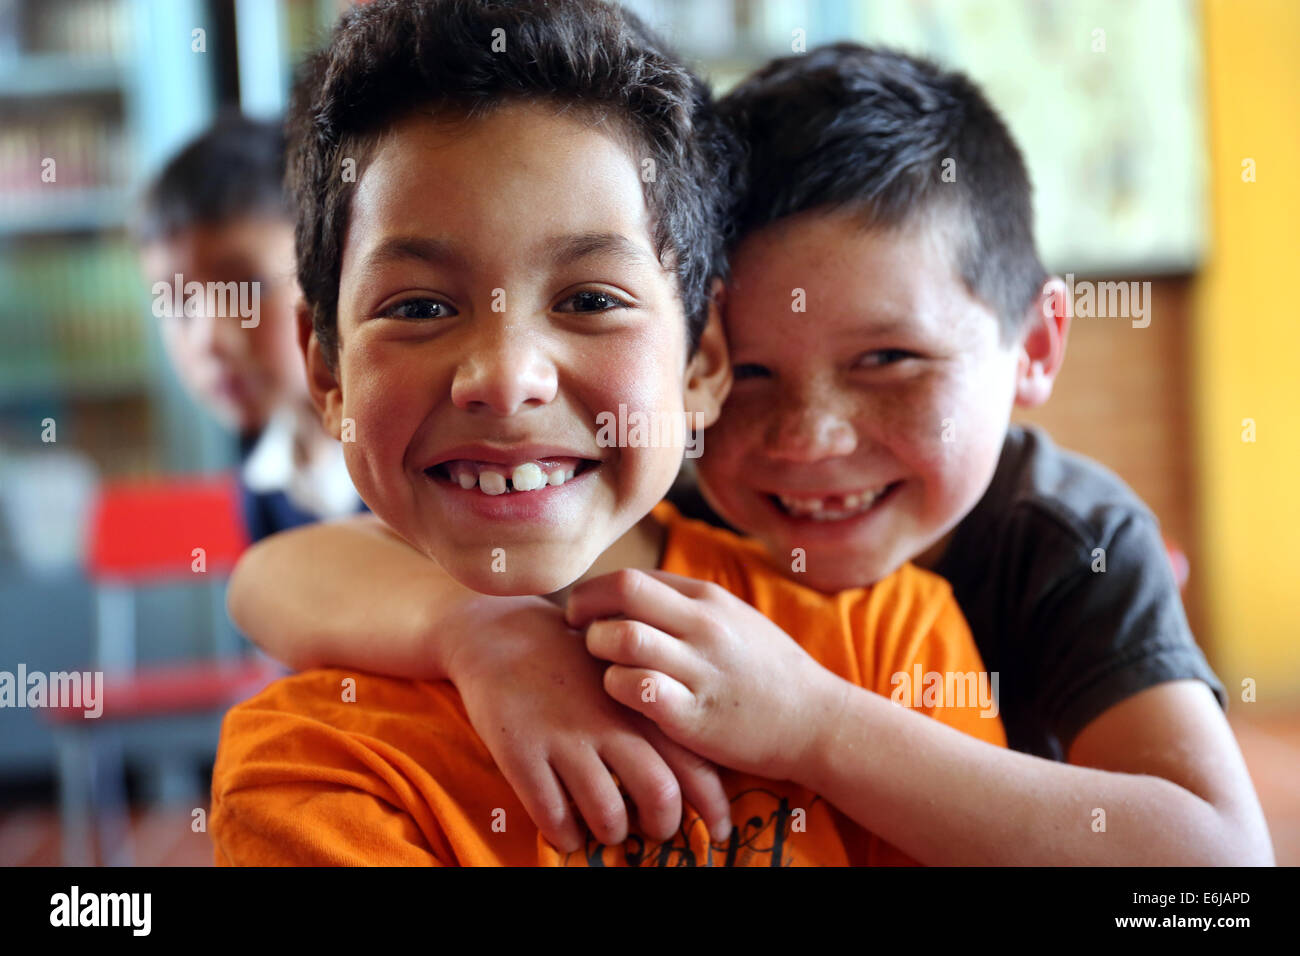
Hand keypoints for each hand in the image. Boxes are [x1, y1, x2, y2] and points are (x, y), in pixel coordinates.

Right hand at [443, 595, 732, 850]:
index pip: (692, 761)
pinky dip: (564, 834)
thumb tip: (701, 758)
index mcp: (638, 703)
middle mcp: (608, 722)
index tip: (720, 829)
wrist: (499, 632)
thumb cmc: (571, 659)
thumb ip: (658, 709)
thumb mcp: (623, 673)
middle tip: (656, 832)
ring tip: (609, 830)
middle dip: (663, 825)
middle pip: (659, 792)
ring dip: (613, 833)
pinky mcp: (521, 751)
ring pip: (608, 813)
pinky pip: (552, 814)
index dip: (712, 805)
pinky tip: (566, 830)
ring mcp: (564, 737)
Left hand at [566, 569, 846, 783]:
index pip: (632, 578)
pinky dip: (617, 689)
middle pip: (622, 593)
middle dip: (584, 610)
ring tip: (603, 666)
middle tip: (575, 631)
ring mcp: (699, 670)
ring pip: (622, 639)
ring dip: (598, 652)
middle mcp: (703, 627)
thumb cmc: (766, 671)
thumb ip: (683, 604)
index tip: (582, 612)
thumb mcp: (733, 619)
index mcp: (708, 599)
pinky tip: (624, 696)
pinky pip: (636, 689)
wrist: (817, 721)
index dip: (593, 593)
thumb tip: (626, 593)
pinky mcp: (694, 716)